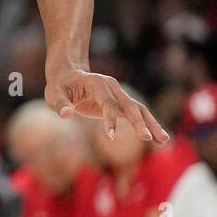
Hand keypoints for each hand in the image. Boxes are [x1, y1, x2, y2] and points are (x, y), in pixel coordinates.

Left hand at [45, 67, 168, 141]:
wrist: (69, 76)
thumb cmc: (60, 86)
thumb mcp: (54, 93)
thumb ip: (60, 103)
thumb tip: (66, 114)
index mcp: (97, 84)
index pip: (107, 103)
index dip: (109, 119)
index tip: (110, 137)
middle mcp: (112, 87)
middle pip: (130, 105)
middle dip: (139, 122)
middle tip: (146, 138)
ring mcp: (119, 94)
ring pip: (139, 110)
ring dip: (151, 125)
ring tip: (163, 141)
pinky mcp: (121, 103)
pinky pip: (138, 114)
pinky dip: (148, 125)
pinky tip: (158, 139)